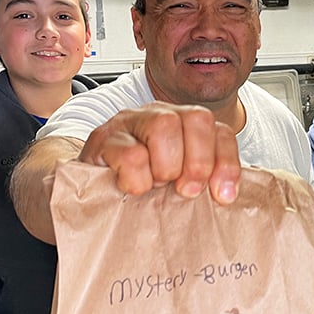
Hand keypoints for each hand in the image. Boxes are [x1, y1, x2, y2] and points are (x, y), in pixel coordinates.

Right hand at [79, 102, 241, 203]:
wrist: (86, 198)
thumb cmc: (137, 191)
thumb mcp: (176, 187)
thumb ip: (202, 182)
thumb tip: (226, 196)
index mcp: (184, 126)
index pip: (220, 131)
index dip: (227, 164)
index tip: (223, 196)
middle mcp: (160, 115)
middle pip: (197, 118)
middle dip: (198, 163)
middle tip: (184, 190)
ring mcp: (130, 121)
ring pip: (164, 126)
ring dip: (165, 167)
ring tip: (154, 185)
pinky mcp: (103, 137)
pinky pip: (131, 153)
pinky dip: (137, 179)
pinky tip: (130, 187)